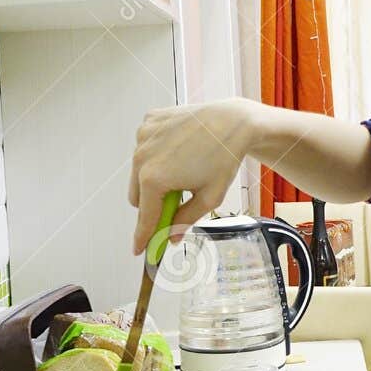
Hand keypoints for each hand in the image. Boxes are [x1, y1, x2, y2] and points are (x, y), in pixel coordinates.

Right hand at [129, 99, 254, 252]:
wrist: (234, 122)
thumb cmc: (224, 156)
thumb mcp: (208, 198)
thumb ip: (185, 220)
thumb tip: (171, 237)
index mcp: (154, 178)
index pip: (144, 217)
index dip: (143, 236)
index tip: (139, 248)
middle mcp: (142, 156)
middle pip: (136, 196)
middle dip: (152, 204)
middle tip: (175, 203)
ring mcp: (143, 136)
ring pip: (138, 171)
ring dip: (153, 178)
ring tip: (182, 171)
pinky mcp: (149, 122)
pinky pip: (144, 147)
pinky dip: (155, 154)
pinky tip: (178, 151)